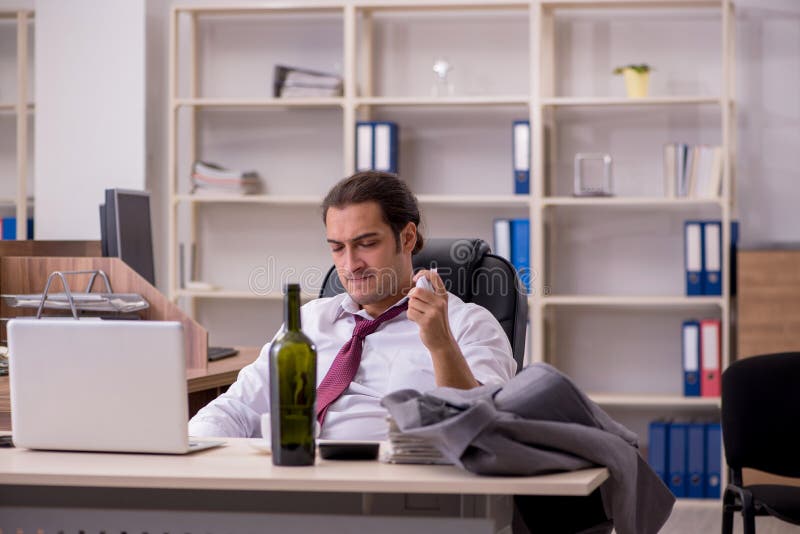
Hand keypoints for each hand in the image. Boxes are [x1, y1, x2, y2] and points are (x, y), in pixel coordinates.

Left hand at [407, 269, 478, 388]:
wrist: (442, 341)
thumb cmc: (437, 322)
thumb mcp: (438, 305)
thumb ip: (431, 294)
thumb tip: (419, 281)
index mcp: (443, 296)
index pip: (434, 276)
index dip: (422, 273)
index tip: (416, 278)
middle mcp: (440, 302)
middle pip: (417, 291)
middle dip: (411, 297)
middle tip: (415, 303)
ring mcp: (433, 312)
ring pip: (412, 302)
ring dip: (411, 308)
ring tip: (419, 314)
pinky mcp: (426, 321)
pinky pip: (410, 312)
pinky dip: (410, 316)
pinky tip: (417, 320)